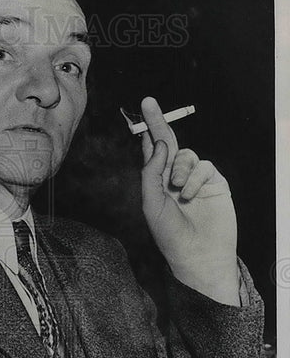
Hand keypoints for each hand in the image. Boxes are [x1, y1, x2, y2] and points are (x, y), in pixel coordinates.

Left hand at [140, 97, 239, 304]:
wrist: (198, 256)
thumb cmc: (170, 234)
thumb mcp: (151, 203)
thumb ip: (151, 172)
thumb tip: (158, 143)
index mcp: (157, 183)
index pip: (152, 152)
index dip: (148, 131)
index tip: (143, 109)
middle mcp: (176, 177)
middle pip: (168, 143)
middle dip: (159, 122)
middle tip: (149, 101)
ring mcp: (196, 179)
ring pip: (186, 155)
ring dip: (179, 168)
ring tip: (177, 189)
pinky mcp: (215, 182)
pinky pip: (204, 166)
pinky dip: (195, 178)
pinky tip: (190, 194)